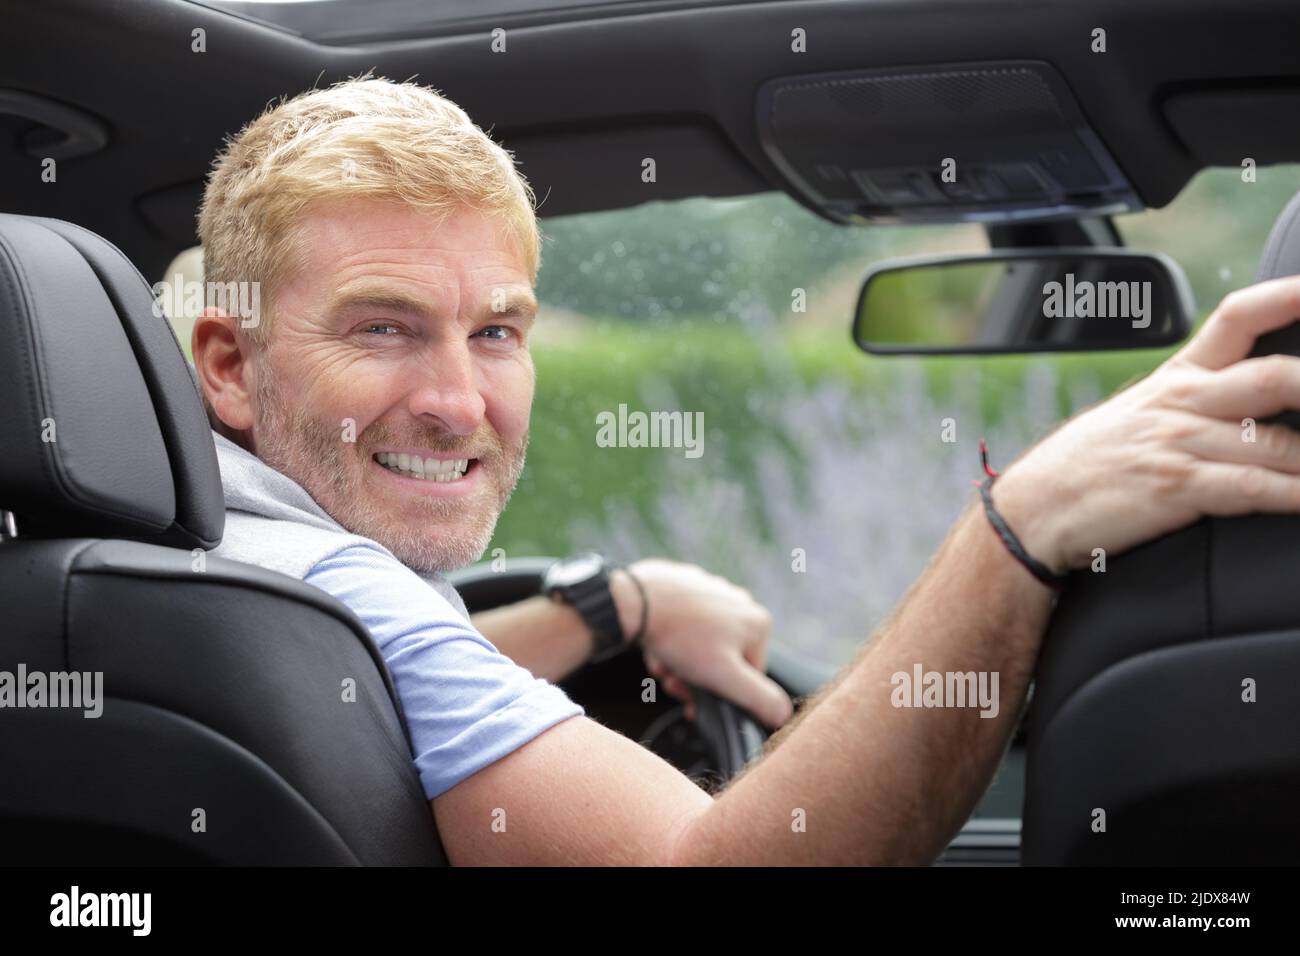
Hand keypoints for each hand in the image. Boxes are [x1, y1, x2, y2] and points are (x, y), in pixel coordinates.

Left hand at [611, 558, 793, 728]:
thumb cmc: (681, 637)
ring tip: (661, 662)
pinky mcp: (686, 584)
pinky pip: (683, 621)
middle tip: (672, 681)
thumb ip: (760, 698)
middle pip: (722, 658)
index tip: (694, 698)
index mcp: (758, 622)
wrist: (635, 600)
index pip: (749, 674)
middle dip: (695, 677)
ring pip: (700, 642)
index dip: (721, 692)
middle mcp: (740, 600)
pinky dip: (669, 637)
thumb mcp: (726, 677)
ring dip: (679, 660)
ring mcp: (713, 589)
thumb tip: (784, 714)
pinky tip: (655, 643)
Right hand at [994, 275, 1299, 572]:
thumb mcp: (1139, 414)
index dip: (1290, 297)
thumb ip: (1199, 400)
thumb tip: (1260, 398)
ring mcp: (1181, 445)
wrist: (1034, 508)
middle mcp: (1184, 404)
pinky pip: (1255, 489)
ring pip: (1281, 443)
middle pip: (1277, 376)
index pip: (1238, 317)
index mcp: (1177, 377)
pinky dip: (1296, 496)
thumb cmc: (1089, 465)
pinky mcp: (1178, 489)